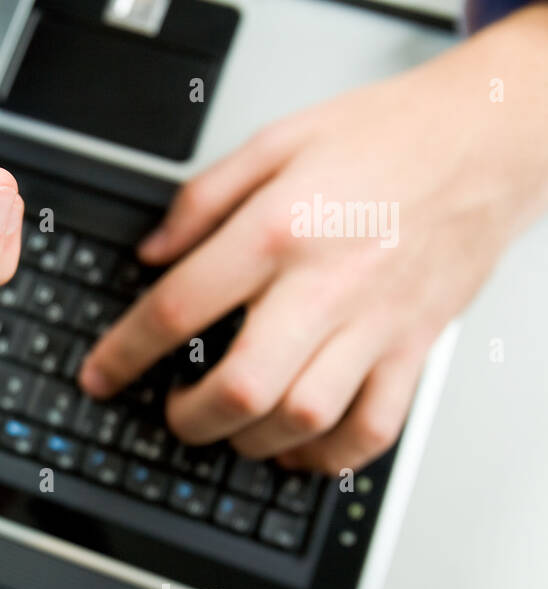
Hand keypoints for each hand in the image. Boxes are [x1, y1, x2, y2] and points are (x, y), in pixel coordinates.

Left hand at [78, 0, 547, 473]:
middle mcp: (326, 283)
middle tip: (171, 413)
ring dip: (253, 440)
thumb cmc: (388, 134)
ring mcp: (376, 321)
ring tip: (230, 427)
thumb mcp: (276, 141)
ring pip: (305, 417)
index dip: (123, 354)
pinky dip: (331, 455)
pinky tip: (300, 448)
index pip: (177, 309)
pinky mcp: (416, 344)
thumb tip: (150, 254)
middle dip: (189, 417)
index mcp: (277, 230)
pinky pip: (376, 426)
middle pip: (243, 386)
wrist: (489, 133)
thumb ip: (202, 200)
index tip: (99, 376)